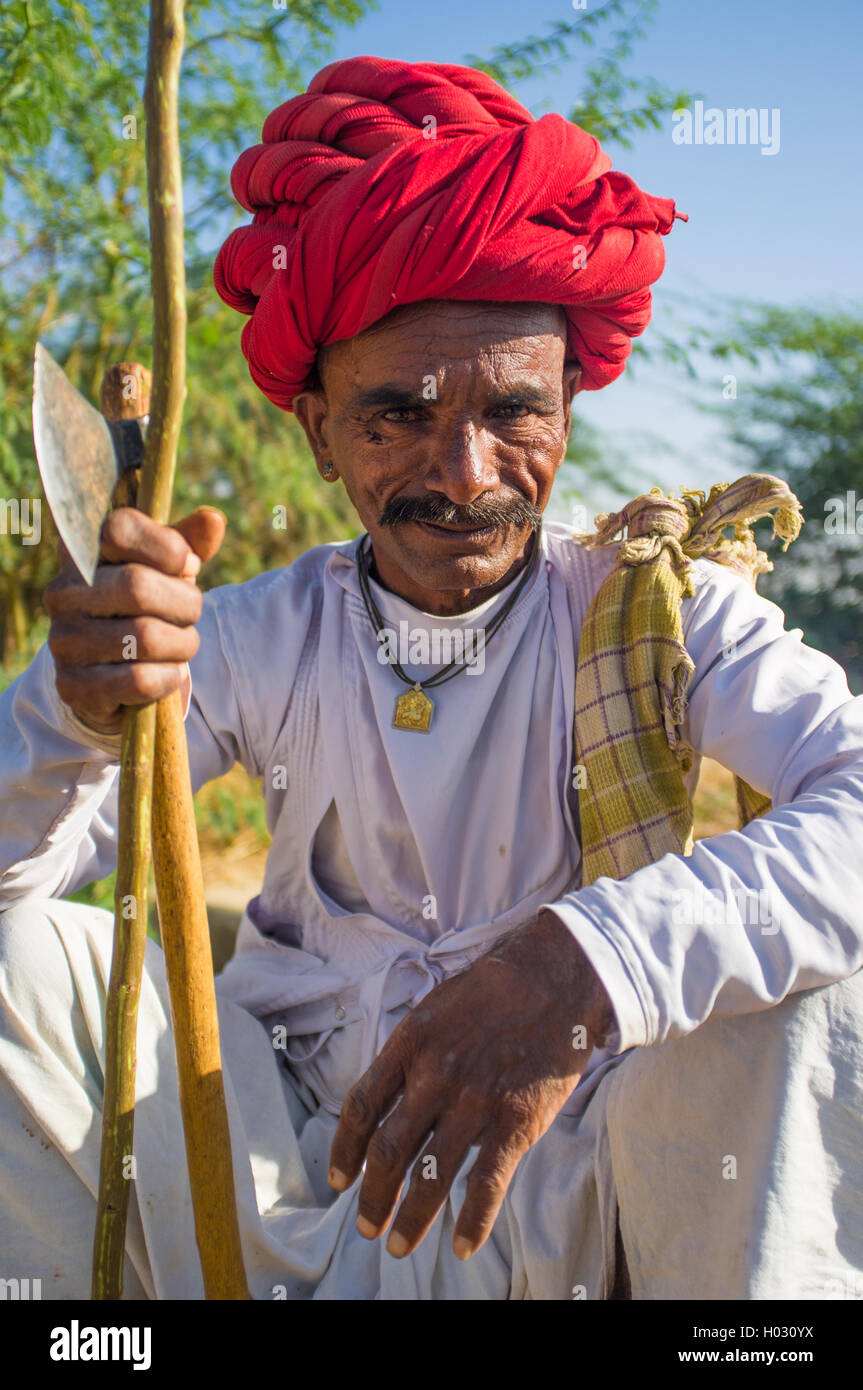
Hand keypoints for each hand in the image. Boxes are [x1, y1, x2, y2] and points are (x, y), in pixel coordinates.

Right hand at [44, 506, 225, 735]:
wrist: (109, 675)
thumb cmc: (143, 609)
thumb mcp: (165, 571)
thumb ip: (188, 543)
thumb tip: (213, 519)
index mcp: (82, 552)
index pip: (118, 529)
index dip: (167, 547)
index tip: (187, 566)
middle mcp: (63, 593)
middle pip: (138, 586)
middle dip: (185, 603)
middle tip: (192, 613)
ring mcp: (63, 640)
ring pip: (144, 637)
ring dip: (182, 644)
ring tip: (183, 645)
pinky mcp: (73, 686)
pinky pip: (138, 681)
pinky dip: (168, 678)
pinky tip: (168, 674)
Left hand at [328, 910, 614, 1260]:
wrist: (555, 977)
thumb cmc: (494, 990)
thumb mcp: (436, 1007)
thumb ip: (412, 1054)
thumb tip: (393, 1100)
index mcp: (410, 1044)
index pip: (362, 1107)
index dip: (344, 1150)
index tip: (338, 1180)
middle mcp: (435, 1076)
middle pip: (388, 1151)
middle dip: (372, 1197)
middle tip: (367, 1227)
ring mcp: (475, 1100)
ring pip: (430, 1175)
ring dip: (410, 1218)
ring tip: (398, 1244)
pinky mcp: (516, 1120)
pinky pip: (488, 1182)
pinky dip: (473, 1221)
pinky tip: (461, 1246)